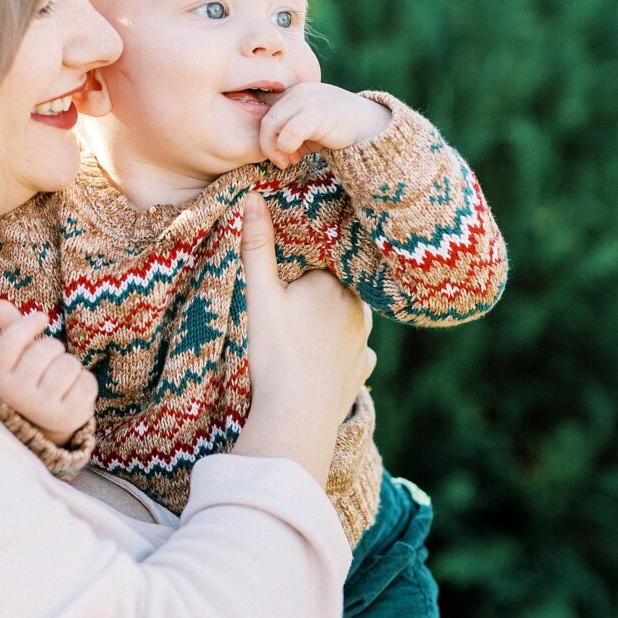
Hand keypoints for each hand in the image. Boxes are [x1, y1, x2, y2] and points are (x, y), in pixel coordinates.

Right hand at [0, 300, 97, 444]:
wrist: (44, 423)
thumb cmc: (32, 378)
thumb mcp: (19, 358)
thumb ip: (12, 330)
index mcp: (1, 376)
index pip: (11, 341)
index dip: (28, 324)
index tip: (43, 317)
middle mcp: (17, 394)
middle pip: (45, 350)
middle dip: (54, 348)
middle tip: (52, 359)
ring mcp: (42, 407)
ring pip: (69, 365)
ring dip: (72, 365)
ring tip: (63, 377)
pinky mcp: (67, 416)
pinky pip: (86, 382)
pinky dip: (86, 380)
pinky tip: (75, 390)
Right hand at [233, 193, 375, 486]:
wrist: (297, 419)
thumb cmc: (276, 355)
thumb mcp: (261, 297)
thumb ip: (257, 248)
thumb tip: (252, 198)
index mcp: (335, 283)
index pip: (322, 258)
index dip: (303, 263)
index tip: (288, 270)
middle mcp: (359, 307)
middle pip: (337, 286)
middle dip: (319, 289)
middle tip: (293, 299)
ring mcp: (365, 341)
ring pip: (351, 316)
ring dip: (334, 317)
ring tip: (309, 325)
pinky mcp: (363, 370)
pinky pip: (357, 351)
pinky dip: (344, 351)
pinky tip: (328, 357)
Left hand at [258, 83, 390, 168]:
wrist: (372, 128)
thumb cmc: (340, 130)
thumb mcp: (310, 128)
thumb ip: (289, 131)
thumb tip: (272, 148)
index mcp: (294, 93)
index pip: (263, 110)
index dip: (266, 135)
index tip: (280, 152)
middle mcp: (297, 92)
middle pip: (263, 120)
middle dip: (268, 145)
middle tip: (282, 161)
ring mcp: (305, 100)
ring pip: (269, 125)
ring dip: (274, 149)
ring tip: (288, 161)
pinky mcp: (315, 113)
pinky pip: (287, 133)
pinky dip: (286, 148)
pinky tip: (297, 157)